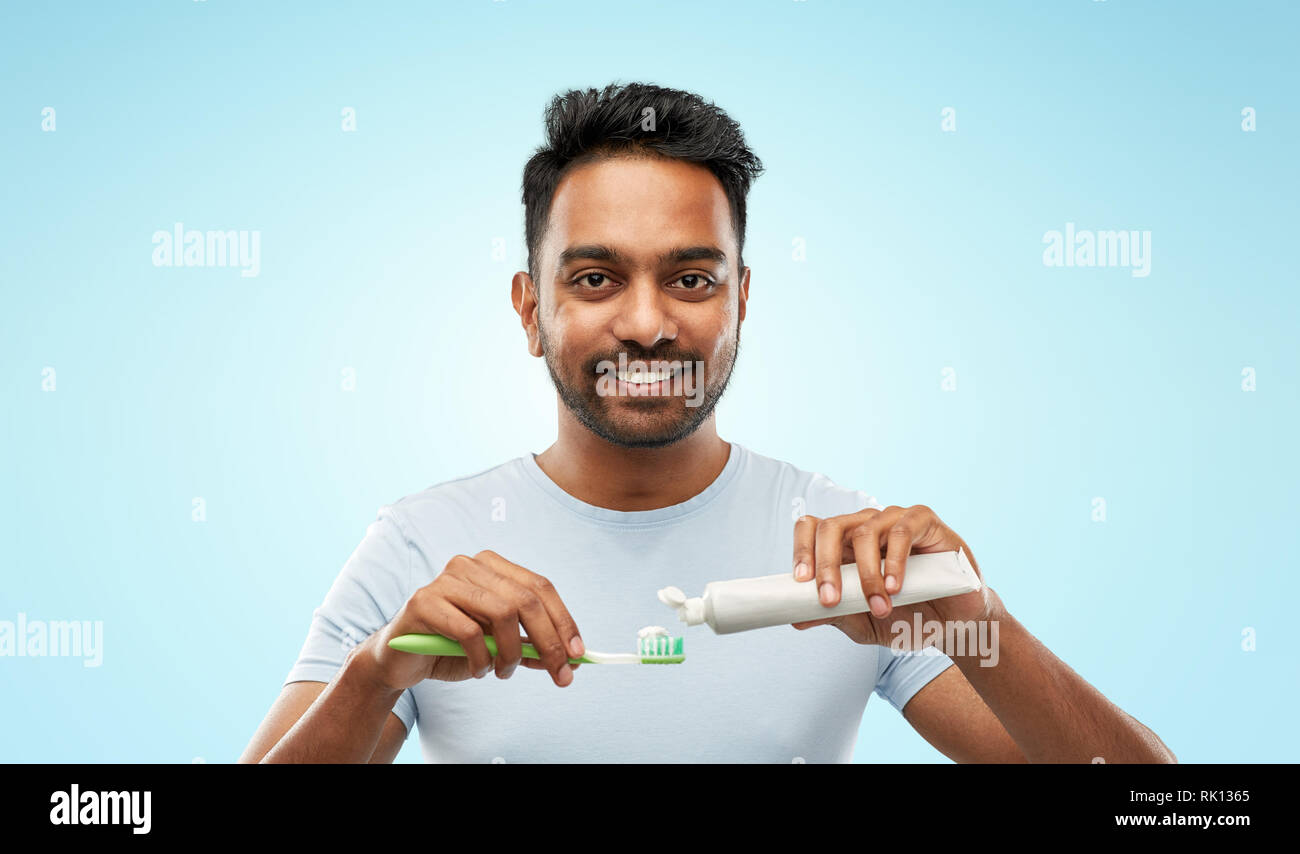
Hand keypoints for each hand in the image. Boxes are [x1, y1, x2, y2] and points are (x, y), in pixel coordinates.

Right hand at [360, 550, 584, 690]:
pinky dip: (482, 658)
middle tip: (559, 673)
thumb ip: (529, 647)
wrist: (398, 660)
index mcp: (493, 567)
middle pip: (526, 600)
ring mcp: (445, 580)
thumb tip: (571, 658)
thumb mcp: (498, 648)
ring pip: (502, 613)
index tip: (579, 653)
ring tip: (505, 673)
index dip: (564, 620)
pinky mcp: (424, 601)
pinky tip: (480, 670)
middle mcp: (470, 565)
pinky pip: (469, 632)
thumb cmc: (452, 649)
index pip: (540, 587)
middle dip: (549, 641)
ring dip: (512, 653)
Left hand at [789, 505, 998, 647]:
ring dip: (866, 575)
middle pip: (831, 527)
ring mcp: (893, 519)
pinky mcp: (924, 520)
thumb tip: (795, 617)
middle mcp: (866, 526)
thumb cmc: (907, 617)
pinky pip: (902, 532)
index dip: (801, 551)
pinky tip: (895, 587)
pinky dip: (893, 561)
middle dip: (825, 565)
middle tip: (829, 600)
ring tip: (878, 607)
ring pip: (865, 532)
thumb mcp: (864, 622)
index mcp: (844, 545)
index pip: (811, 530)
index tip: (799, 582)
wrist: (955, 624)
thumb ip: (834, 615)